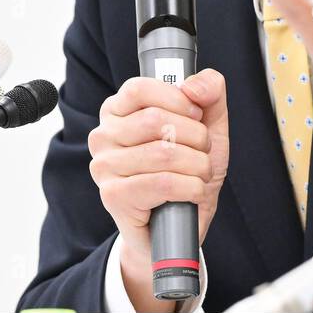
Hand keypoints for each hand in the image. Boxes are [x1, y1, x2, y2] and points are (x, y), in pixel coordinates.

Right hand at [88, 69, 228, 310]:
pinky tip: (193, 192)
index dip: (176, 99)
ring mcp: (105, 166)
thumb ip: (209, 94)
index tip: (196, 114)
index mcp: (118, 111)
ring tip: (199, 174)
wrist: (176, 227)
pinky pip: (163, 183)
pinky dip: (191, 188)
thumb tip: (196, 85)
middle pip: (156, 120)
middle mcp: (104, 136)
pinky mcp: (114, 196)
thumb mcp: (207, 127)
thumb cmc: (186, 171)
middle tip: (202, 152)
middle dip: (195, 137)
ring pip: (164, 153)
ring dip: (198, 165)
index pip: (139, 89)